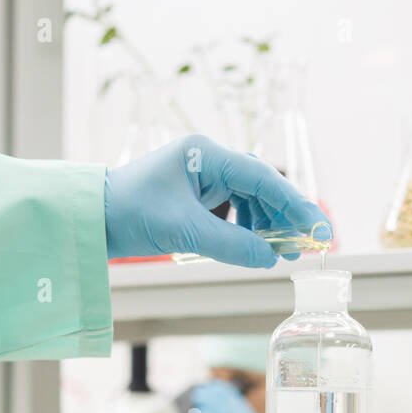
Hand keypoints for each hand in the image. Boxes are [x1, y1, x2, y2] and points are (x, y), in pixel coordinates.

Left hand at [104, 134, 330, 266]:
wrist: (93, 217)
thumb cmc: (131, 214)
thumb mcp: (184, 232)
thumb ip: (232, 245)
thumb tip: (270, 258)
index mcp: (206, 154)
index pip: (263, 178)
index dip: (294, 205)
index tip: (317, 229)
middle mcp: (208, 159)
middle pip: (262, 185)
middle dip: (284, 216)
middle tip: (303, 247)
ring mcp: (202, 175)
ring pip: (251, 198)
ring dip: (267, 224)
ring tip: (278, 252)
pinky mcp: (196, 193)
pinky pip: (234, 207)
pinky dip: (248, 227)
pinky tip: (253, 245)